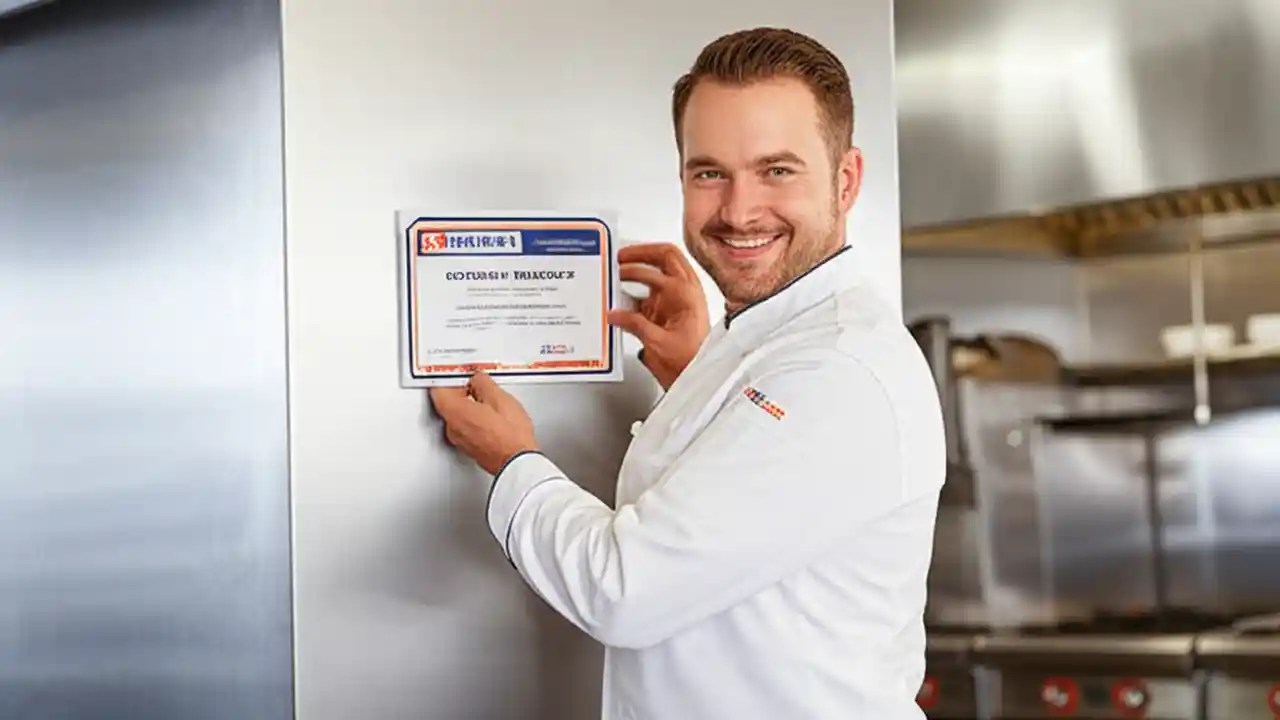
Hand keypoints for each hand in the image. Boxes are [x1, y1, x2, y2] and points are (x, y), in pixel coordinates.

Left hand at [428, 372, 538, 474]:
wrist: (517, 462)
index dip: (449, 376)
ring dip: (469, 405)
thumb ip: (482, 382)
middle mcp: (452, 427)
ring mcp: (460, 440)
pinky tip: (491, 417)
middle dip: (460, 390)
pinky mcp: (470, 448)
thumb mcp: (499, 398)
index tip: (459, 372)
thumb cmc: (510, 435)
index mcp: (454, 411)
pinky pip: (466, 427)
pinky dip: (475, 419)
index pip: (438, 388)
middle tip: (477, 383)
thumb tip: (477, 379)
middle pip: (447, 402)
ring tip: (489, 401)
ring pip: (458, 415)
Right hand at [608, 242, 709, 389]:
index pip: (656, 271)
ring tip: (622, 267)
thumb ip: (635, 325)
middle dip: (642, 252)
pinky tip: (624, 292)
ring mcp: (678, 297)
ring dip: (643, 262)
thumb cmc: (692, 360)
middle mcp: (685, 291)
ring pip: (664, 265)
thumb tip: (615, 314)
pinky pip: (653, 286)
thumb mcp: (659, 343)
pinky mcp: (669, 307)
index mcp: (686, 294)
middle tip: (621, 256)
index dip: (634, 270)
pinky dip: (639, 284)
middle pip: (666, 255)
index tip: (617, 273)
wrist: (699, 375)